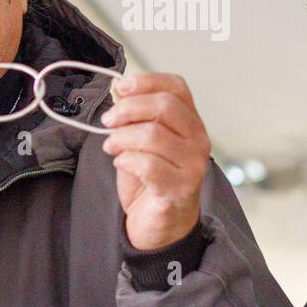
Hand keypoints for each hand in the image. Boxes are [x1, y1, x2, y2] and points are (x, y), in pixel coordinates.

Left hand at [100, 73, 210, 250]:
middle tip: (108, 121)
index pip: (176, 87)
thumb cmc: (152, 181)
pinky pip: (149, 165)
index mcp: (190, 122)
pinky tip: (122, 163)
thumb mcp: (137, 141)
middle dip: (128, 109)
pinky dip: (128, 161)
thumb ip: (132, 115)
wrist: (161, 225)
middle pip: (165, 106)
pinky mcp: (181, 188)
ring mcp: (193, 164)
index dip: (146, 82)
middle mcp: (198, 139)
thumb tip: (118, 87)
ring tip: (112, 147)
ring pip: (154, 135)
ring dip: (122, 138)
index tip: (120, 88)